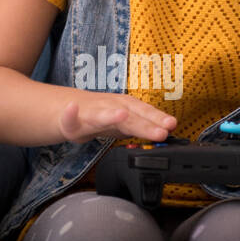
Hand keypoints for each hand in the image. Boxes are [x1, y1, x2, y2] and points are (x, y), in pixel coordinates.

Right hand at [58, 92, 175, 144]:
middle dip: (143, 124)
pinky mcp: (70, 123)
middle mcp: (109, 108)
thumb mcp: (125, 121)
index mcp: (124, 108)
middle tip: (160, 132)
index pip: (144, 113)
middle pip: (128, 118)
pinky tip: (71, 109)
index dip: (157, 119)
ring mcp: (89, 115)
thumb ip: (145, 125)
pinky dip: (70, 113)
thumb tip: (169, 129)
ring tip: (121, 115)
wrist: (71, 109)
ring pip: (100, 116)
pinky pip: (69, 119)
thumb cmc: (102, 116)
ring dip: (110, 115)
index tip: (171, 125)